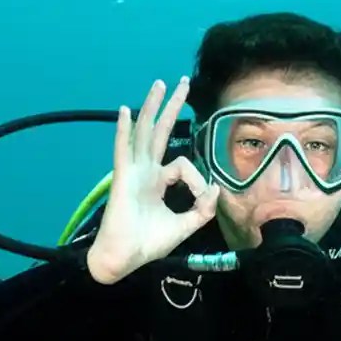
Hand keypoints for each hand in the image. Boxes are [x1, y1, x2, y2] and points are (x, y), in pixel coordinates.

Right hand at [86, 77, 219, 283]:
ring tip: (160, 83)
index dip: (198, 179)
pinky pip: (124, 149)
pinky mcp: (123, 177)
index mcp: (158, 180)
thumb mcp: (185, 226)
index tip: (203, 198)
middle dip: (172, 107)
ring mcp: (133, 171)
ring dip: (152, 107)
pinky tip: (126, 111)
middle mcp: (145, 170)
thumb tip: (217, 187)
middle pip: (160, 131)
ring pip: (144, 132)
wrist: (124, 257)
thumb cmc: (149, 243)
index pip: (183, 165)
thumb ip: (202, 209)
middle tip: (183, 82)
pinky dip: (124, 130)